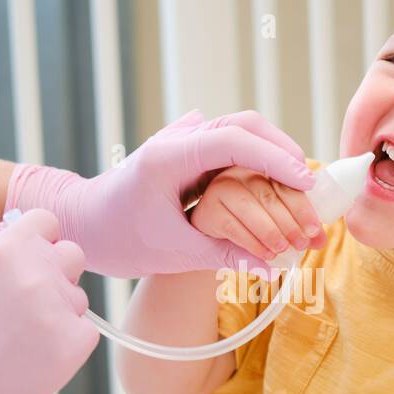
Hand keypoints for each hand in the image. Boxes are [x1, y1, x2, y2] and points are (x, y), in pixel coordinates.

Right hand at [0, 210, 98, 393]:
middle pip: (72, 257)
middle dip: (55, 275)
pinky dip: (66, 346)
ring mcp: (57, 308)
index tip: (27, 262)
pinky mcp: (72, 345)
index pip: (48, 222)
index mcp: (4, 248)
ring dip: (59, 313)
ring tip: (17, 342)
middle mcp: (36, 270)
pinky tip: (31, 361)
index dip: (39, 243)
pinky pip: (85, 334)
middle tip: (24, 307)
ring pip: (78, 299)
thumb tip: (21, 238)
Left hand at [5, 110, 316, 277]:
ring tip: (301, 186)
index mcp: (169, 156)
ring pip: (241, 132)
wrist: (83, 224)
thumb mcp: (173, 253)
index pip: (235, 141)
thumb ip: (224, 255)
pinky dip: (259, 162)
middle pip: (245, 124)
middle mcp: (179, 139)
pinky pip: (232, 148)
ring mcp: (185, 141)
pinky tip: (278, 186)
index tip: (305, 181)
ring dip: (274, 154)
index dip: (276, 159)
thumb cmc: (119, 239)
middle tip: (311, 185)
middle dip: (284, 150)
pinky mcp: (190, 152)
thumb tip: (273, 268)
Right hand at [188, 165, 327, 274]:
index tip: (314, 229)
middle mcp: (240, 173)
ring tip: (283, 250)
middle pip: (268, 194)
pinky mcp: (207, 210)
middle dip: (290, 222)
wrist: (214, 244)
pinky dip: (252, 243)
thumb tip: (320, 239)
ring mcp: (219, 188)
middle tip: (302, 244)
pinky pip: (233, 225)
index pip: (285, 183)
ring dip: (271, 232)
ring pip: (250, 208)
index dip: (302, 207)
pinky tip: (265, 255)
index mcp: (262, 170)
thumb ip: (298, 229)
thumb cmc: (249, 230)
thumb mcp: (276, 227)